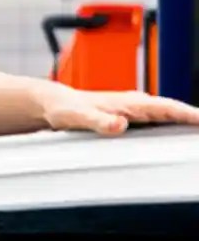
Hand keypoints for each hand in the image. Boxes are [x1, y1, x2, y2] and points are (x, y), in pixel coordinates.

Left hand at [37, 84, 198, 134]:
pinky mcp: (132, 118)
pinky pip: (160, 122)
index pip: (167, 108)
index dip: (189, 115)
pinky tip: (183, 138)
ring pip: (169, 116)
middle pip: (175, 112)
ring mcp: (135, 111)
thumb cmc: (65, 109)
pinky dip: (175, 127)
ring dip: (188, 123)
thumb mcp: (77, 117)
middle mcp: (136, 104)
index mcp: (129, 103)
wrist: (54, 103)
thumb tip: (119, 125)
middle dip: (196, 120)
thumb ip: (98, 120)